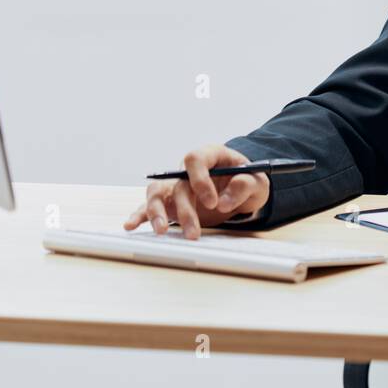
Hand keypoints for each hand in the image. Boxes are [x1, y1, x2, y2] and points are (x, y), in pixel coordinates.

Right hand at [123, 144, 270, 239]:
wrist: (242, 190)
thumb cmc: (248, 180)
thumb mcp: (257, 182)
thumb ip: (244, 186)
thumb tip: (224, 202)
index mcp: (209, 155)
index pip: (195, 159)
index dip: (200, 179)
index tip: (213, 202)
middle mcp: (187, 169)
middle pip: (178, 184)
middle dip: (185, 209)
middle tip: (194, 233)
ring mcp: (175, 185)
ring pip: (157, 193)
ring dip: (157, 212)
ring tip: (162, 232)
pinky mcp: (169, 202)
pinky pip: (149, 206)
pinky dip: (139, 215)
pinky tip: (131, 226)